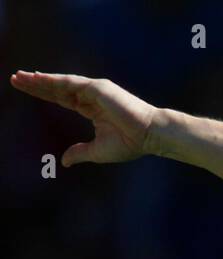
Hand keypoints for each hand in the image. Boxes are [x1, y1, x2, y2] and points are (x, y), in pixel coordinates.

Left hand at [9, 71, 158, 165]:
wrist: (150, 136)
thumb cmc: (131, 144)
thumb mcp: (98, 150)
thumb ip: (79, 152)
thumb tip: (64, 161)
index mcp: (92, 109)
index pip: (62, 98)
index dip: (44, 94)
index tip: (26, 89)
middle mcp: (92, 96)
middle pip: (58, 88)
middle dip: (36, 84)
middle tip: (15, 78)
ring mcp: (95, 90)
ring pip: (61, 83)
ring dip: (40, 79)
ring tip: (20, 77)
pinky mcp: (98, 88)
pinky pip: (70, 82)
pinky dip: (54, 80)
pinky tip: (38, 78)